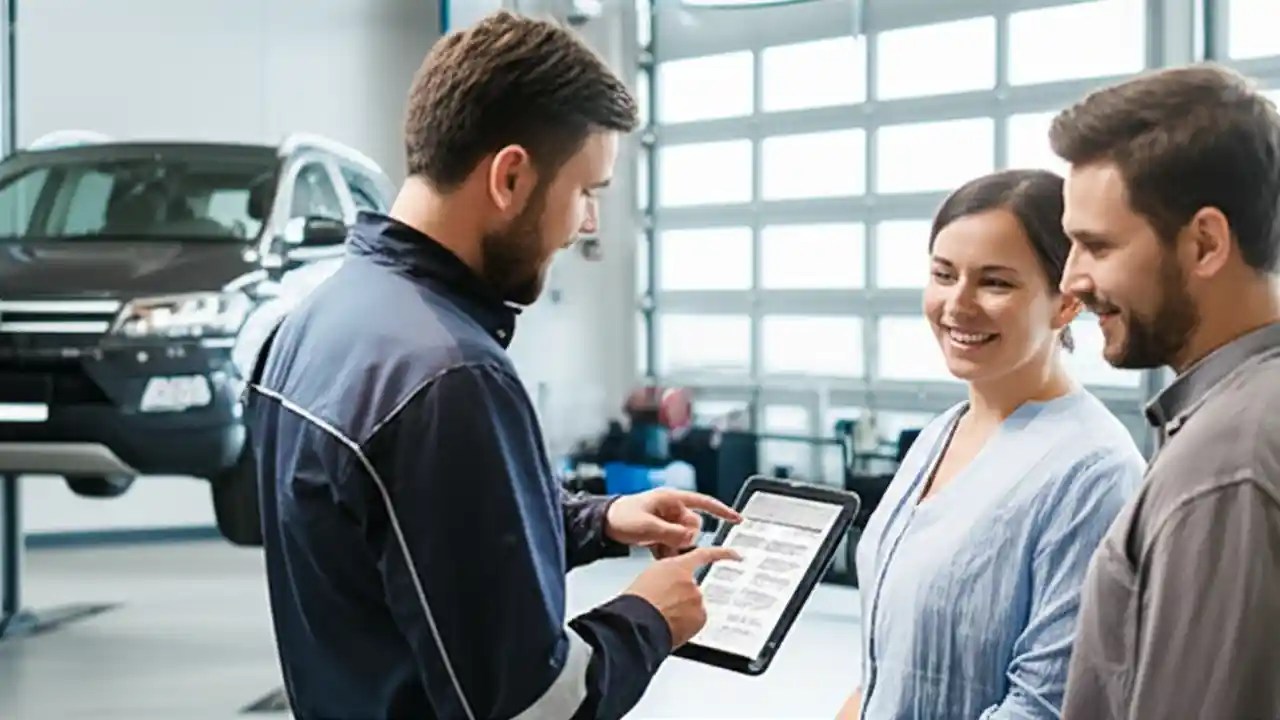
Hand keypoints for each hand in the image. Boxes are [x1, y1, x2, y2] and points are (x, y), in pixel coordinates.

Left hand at [605, 488, 741, 557]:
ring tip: (658, 549)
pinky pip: (674, 544)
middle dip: (684, 538)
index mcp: (672, 499)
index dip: (722, 511)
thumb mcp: (648, 526)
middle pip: (694, 526)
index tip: (738, 519)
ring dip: (675, 547)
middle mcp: (672, 508)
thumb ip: (671, 533)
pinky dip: (667, 551)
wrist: (603, 525)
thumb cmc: (621, 517)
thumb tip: (691, 537)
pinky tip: (656, 552)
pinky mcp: (661, 532)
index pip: (704, 503)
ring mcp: (667, 521)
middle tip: (668, 543)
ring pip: (684, 538)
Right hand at [623, 545, 741, 647]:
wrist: (637, 623)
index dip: (722, 554)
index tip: (736, 555)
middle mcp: (692, 582)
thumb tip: (673, 582)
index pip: (705, 555)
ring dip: (683, 612)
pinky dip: (686, 624)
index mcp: (677, 567)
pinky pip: (695, 621)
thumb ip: (669, 574)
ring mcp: (697, 600)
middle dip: (683, 598)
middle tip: (664, 605)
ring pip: (693, 607)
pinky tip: (670, 625)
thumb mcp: (650, 576)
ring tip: (662, 616)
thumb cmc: (637, 601)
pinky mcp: (700, 618)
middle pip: (694, 589)